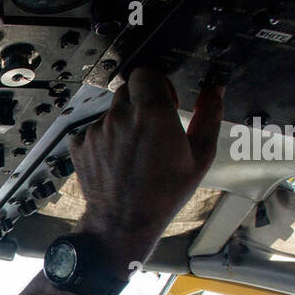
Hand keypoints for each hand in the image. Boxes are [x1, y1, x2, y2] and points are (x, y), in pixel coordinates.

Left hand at [70, 68, 223, 266]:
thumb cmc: (164, 194)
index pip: (146, 72)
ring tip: (136, 150)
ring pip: (111, 110)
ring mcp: (97, 130)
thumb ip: (208, 116)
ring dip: (123, 121)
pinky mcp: (80, 144)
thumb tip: (214, 90)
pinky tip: (118, 159)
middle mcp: (120, 116)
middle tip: (152, 127)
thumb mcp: (200, 156)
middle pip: (128, 89)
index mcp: (152, 113)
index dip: (157, 83)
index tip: (164, 100)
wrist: (124, 222)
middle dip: (141, 102)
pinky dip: (105, 139)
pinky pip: (94, 129)